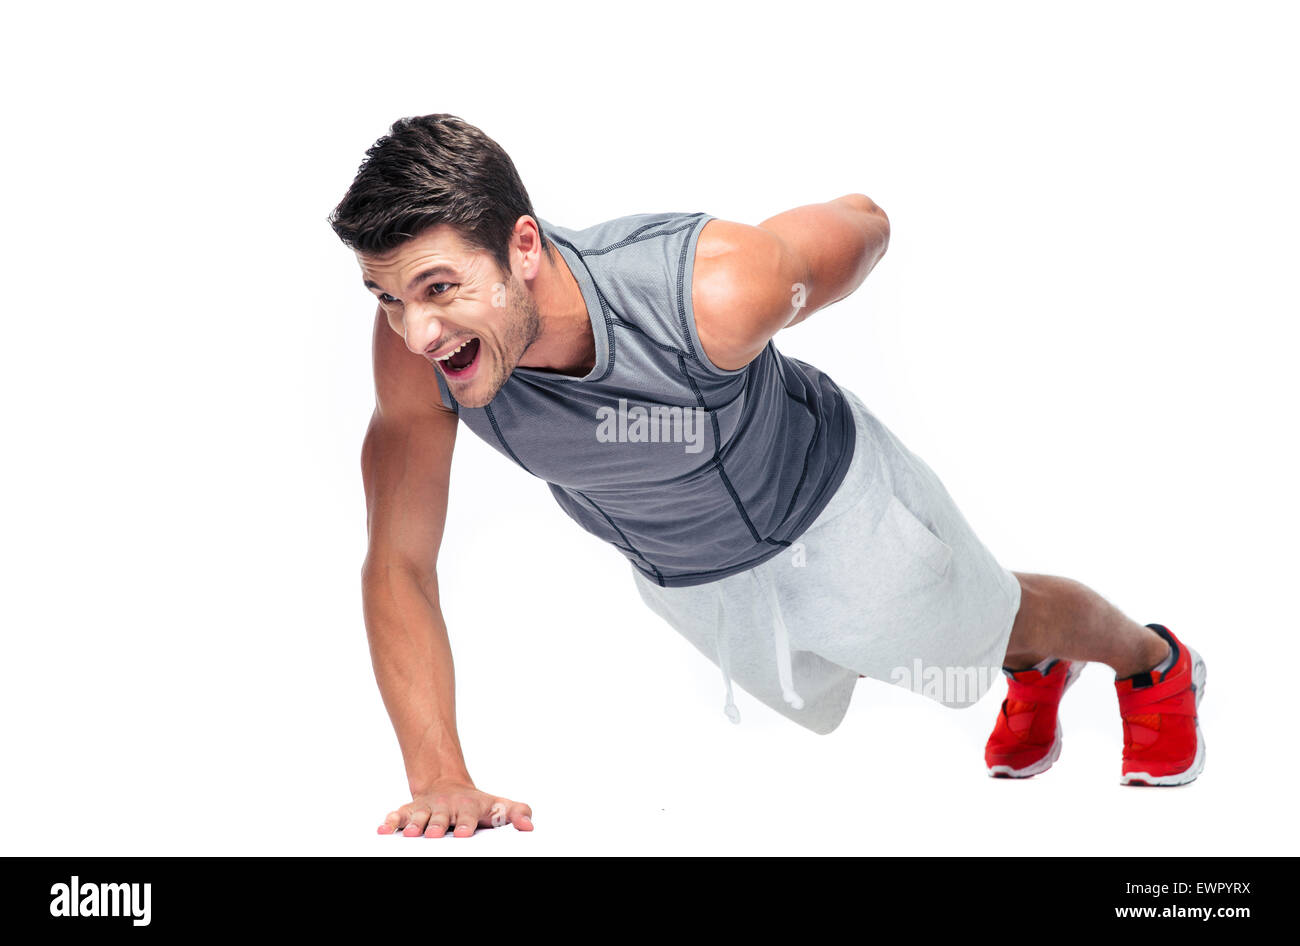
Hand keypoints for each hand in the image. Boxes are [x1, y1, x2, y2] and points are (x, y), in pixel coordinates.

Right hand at [377, 780, 533, 837]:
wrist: (447, 785)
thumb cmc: (476, 803)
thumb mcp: (498, 806)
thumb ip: (517, 813)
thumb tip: (529, 826)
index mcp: (467, 807)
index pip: (468, 816)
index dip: (467, 824)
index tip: (465, 833)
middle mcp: (445, 808)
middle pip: (441, 817)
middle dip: (438, 825)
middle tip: (436, 834)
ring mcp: (427, 809)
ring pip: (418, 816)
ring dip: (413, 824)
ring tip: (409, 834)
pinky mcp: (410, 811)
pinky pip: (398, 815)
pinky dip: (391, 821)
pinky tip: (383, 829)